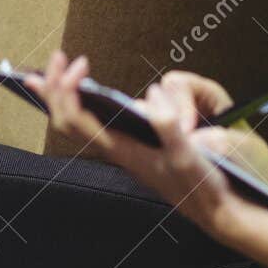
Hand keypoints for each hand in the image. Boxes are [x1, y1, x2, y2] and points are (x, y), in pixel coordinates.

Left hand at [28, 51, 233, 229]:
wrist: (213, 210)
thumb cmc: (201, 186)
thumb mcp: (188, 156)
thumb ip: (169, 126)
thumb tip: (153, 93)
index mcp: (122, 150)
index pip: (77, 119)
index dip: (68, 90)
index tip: (80, 64)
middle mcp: (115, 151)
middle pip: (66, 120)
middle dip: (54, 88)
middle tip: (57, 57)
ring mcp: (121, 150)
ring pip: (76, 123)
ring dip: (61, 96)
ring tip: (55, 71)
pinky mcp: (131, 149)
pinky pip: (93, 125)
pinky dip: (80, 105)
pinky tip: (84, 94)